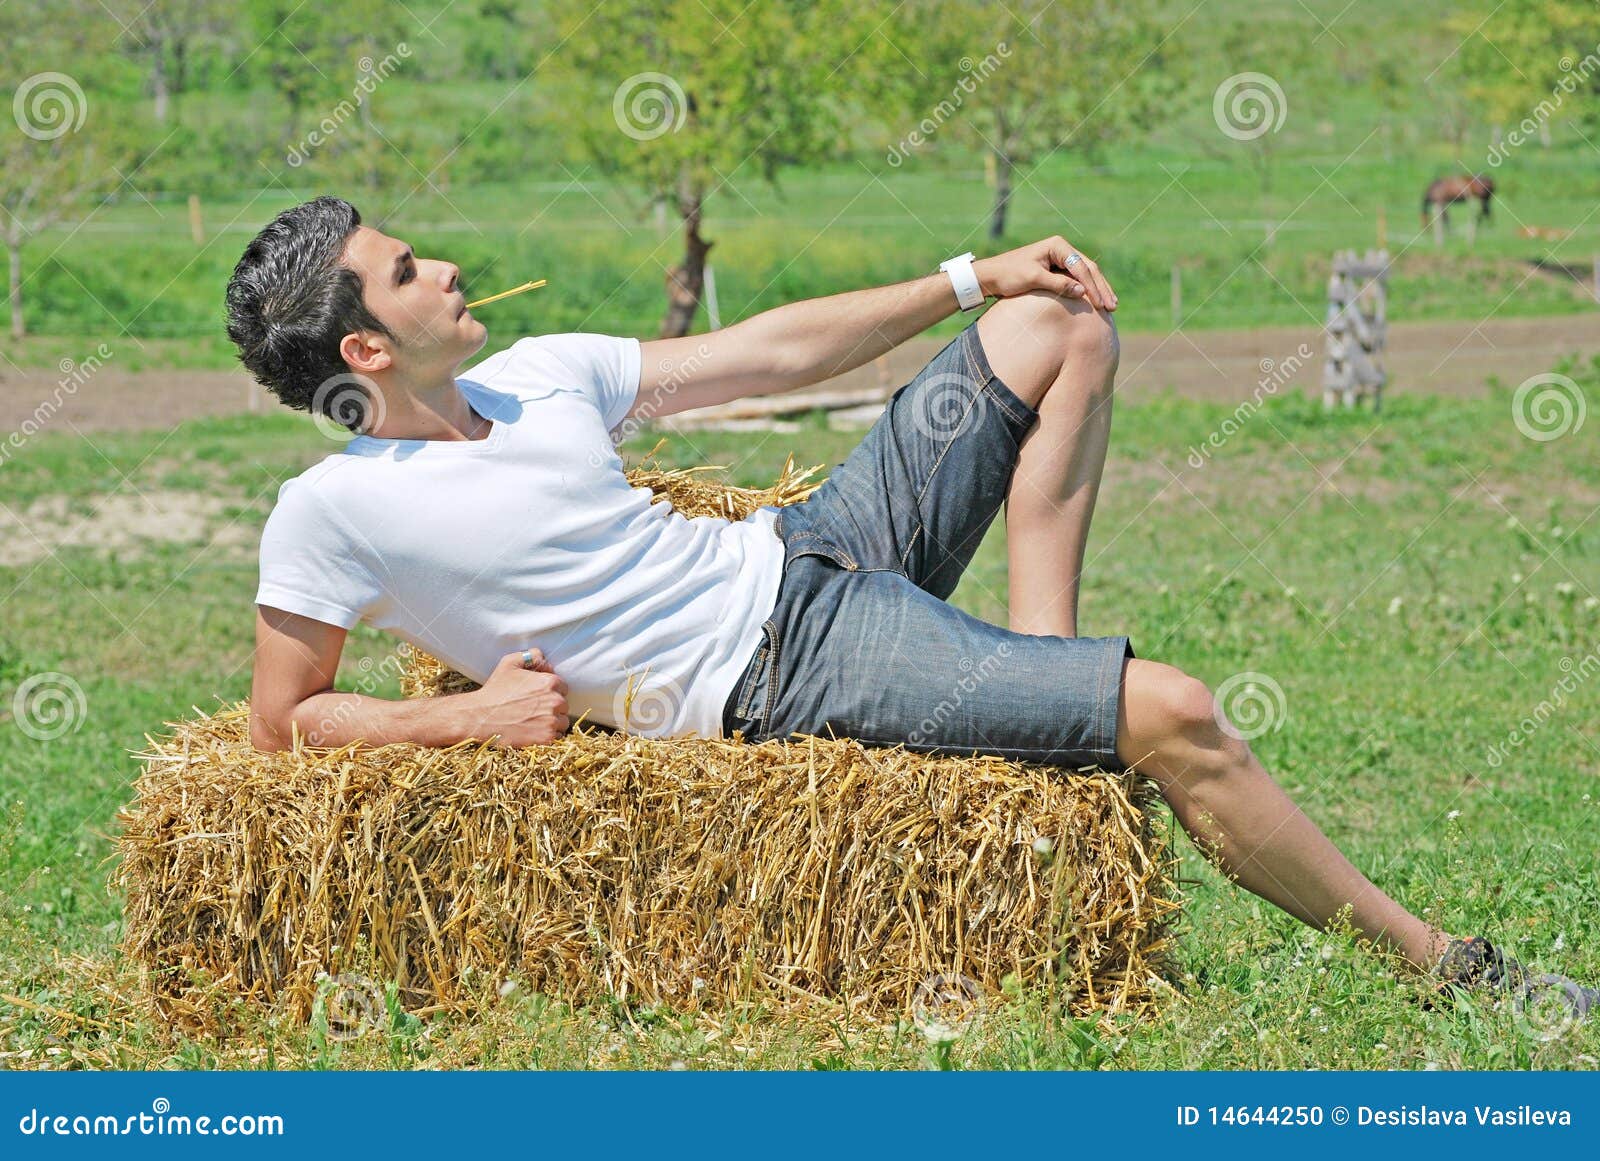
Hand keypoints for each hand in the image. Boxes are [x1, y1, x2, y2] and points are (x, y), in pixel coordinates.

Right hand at [466, 648, 570, 745]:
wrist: (481, 717)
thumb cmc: (494, 690)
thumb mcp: (509, 663)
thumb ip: (531, 655)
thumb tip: (544, 657)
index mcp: (549, 682)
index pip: (563, 687)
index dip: (551, 691)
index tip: (538, 696)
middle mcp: (555, 701)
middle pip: (563, 705)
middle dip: (552, 706)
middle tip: (534, 709)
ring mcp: (552, 721)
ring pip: (562, 721)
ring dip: (553, 722)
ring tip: (534, 721)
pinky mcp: (546, 738)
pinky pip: (558, 736)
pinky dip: (549, 735)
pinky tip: (534, 731)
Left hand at [973, 236, 1116, 310]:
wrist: (992, 276)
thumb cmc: (1009, 275)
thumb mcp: (1033, 279)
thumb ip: (1058, 284)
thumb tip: (1083, 291)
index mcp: (1058, 245)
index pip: (1081, 267)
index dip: (1092, 287)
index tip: (1101, 304)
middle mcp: (1062, 249)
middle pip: (1089, 269)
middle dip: (1102, 288)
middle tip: (1113, 306)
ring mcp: (1061, 258)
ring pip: (1087, 274)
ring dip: (1099, 290)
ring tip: (1112, 305)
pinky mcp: (1058, 269)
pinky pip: (1078, 279)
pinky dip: (1089, 291)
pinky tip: (1098, 302)